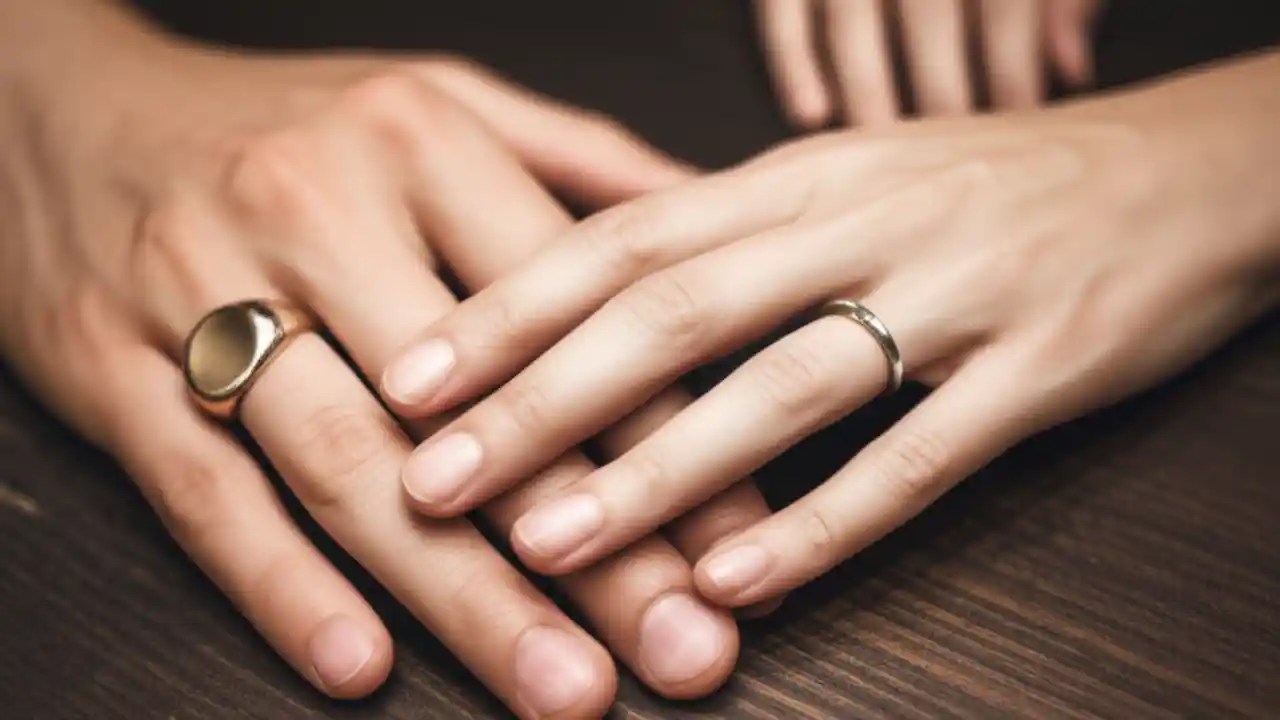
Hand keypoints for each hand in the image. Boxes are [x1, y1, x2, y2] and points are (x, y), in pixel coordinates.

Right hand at [0, 2, 770, 714]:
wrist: (64, 106)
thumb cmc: (284, 119)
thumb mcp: (436, 97)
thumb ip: (576, 156)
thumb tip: (711, 203)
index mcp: (421, 146)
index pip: (575, 313)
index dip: (667, 434)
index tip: (738, 540)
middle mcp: (319, 213)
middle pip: (474, 412)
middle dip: (592, 547)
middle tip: (682, 652)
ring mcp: (203, 289)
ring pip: (351, 464)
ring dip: (461, 595)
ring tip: (560, 684)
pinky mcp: (108, 364)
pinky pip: (202, 490)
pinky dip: (280, 585)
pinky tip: (357, 663)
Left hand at [381, 54, 1279, 605]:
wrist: (1177, 173)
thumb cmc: (984, 185)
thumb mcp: (848, 175)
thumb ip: (730, 227)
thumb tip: (593, 283)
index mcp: (799, 173)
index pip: (622, 235)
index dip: (507, 309)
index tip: (407, 379)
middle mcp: (861, 220)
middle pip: (674, 308)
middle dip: (542, 398)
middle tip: (434, 480)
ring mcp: (953, 293)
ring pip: (783, 383)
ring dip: (660, 470)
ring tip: (554, 542)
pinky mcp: (1037, 370)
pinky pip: (916, 457)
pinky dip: (821, 523)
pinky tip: (738, 579)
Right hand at [756, 0, 1101, 127]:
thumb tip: (1071, 70)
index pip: (1004, 0)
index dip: (1014, 68)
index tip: (1018, 131)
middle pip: (929, 11)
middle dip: (943, 94)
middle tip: (952, 167)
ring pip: (853, 16)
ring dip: (868, 91)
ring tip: (885, 155)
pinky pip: (783, 8)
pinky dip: (792, 58)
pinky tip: (812, 114)